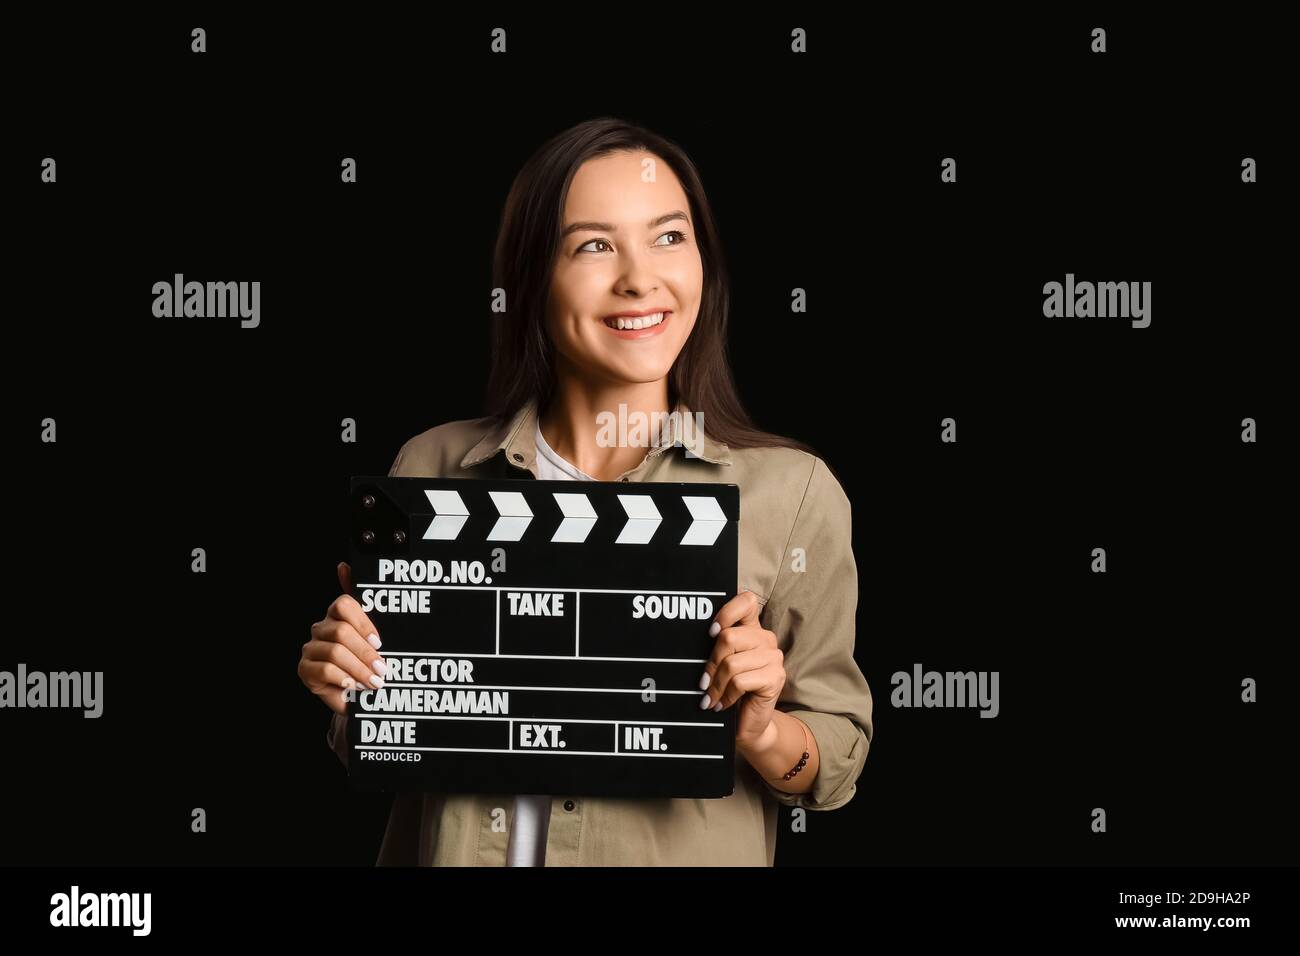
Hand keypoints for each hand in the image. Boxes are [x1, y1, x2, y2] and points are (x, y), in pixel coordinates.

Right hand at [298, 562, 386, 714]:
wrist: (357, 691)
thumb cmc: (367, 660)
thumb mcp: (374, 635)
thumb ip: (367, 601)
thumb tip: (343, 565)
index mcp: (337, 615)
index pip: (343, 604)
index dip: (363, 622)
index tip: (379, 641)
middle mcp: (321, 628)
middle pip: (341, 632)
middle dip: (365, 653)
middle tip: (382, 669)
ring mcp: (310, 648)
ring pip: (334, 652)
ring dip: (358, 669)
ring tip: (373, 681)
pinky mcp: (305, 669)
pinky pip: (324, 670)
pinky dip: (344, 678)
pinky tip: (354, 685)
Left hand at [698, 589, 784, 748]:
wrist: (747, 724)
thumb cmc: (729, 691)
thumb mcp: (720, 663)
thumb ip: (716, 645)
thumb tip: (690, 632)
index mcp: (752, 629)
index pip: (746, 601)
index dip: (726, 612)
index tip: (711, 633)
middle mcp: (766, 639)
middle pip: (729, 637)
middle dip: (711, 663)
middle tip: (704, 682)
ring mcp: (774, 658)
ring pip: (732, 663)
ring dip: (716, 685)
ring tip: (711, 697)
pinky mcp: (776, 678)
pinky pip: (740, 681)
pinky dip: (726, 696)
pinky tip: (723, 704)